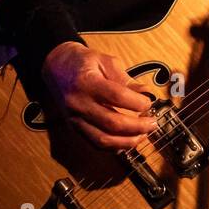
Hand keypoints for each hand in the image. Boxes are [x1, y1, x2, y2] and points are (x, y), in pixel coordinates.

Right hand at [40, 41, 157, 149]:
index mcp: (86, 82)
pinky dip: (114, 147)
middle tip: (152, 123)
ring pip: (103, 139)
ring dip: (127, 141)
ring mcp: (74, 118)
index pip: (116, 97)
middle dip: (137, 126)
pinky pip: (95, 143)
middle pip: (111, 122)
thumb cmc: (82, 62)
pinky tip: (127, 141)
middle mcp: (78, 103)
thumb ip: (126, 79)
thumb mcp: (105, 61)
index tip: (149, 102)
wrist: (55, 67)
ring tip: (143, 135)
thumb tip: (147, 93)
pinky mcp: (74, 127)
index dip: (137, 102)